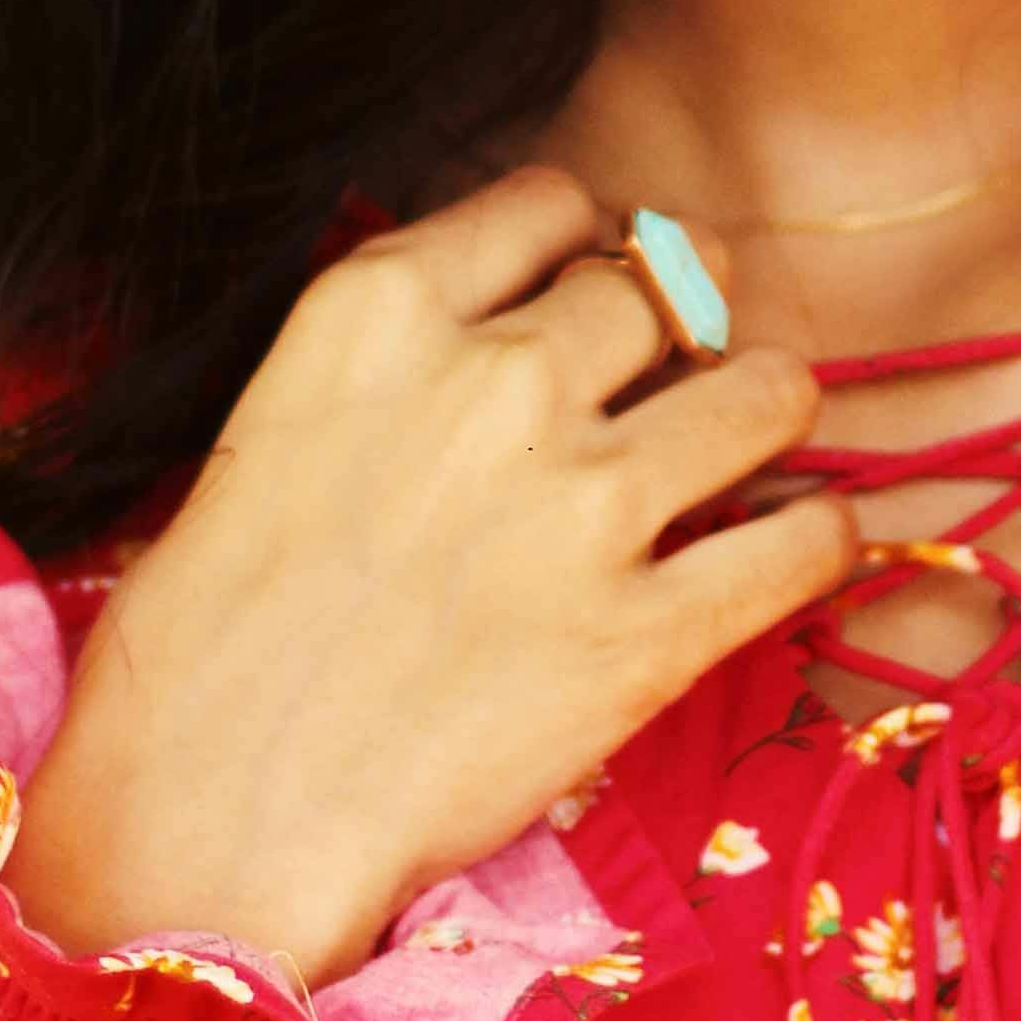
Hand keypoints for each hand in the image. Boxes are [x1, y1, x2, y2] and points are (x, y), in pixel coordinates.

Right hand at [9, 170, 856, 987]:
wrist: (207, 819)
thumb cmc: (206, 638)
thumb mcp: (270, 421)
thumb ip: (397, 354)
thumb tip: (508, 327)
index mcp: (386, 310)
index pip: (552, 201)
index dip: (579, 249)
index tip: (582, 295)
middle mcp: (500, 379)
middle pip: (664, 289)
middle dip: (670, 334)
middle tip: (655, 391)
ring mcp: (587, 505)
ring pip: (767, 388)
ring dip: (760, 414)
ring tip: (735, 458)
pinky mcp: (648, 635)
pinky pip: (807, 542)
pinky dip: (814, 539)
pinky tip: (789, 545)